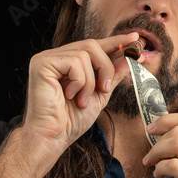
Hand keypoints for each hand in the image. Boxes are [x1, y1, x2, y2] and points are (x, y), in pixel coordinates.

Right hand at [15, 31, 140, 166]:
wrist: (53, 138)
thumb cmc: (70, 121)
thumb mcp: (99, 96)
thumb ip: (112, 76)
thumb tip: (129, 59)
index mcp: (67, 63)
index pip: (94, 46)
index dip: (115, 41)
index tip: (135, 39)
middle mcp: (56, 57)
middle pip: (91, 45)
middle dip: (105, 68)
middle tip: (105, 89)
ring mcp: (47, 58)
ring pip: (85, 54)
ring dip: (91, 81)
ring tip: (81, 100)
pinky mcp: (42, 63)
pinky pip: (74, 62)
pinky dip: (80, 82)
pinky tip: (69, 96)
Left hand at [142, 113, 177, 177]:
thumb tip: (169, 140)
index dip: (168, 120)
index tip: (152, 129)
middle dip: (158, 141)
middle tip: (149, 155)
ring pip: (176, 145)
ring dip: (156, 153)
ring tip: (152, 165)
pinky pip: (174, 166)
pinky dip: (161, 168)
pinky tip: (159, 176)